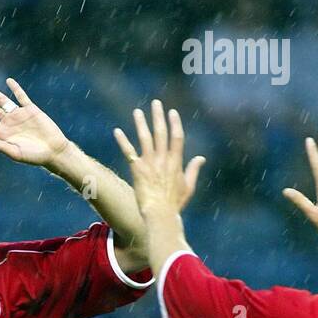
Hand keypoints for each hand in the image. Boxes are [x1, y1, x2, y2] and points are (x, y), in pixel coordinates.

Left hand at [0, 77, 68, 166]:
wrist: (53, 150)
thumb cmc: (34, 156)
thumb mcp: (16, 153)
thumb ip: (1, 147)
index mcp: (3, 134)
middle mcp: (8, 123)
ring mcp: (19, 115)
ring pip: (2, 100)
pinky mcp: (31, 110)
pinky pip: (21, 97)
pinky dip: (15, 89)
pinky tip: (9, 81)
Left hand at [113, 101, 205, 216]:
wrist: (160, 214)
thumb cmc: (174, 204)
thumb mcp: (188, 187)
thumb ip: (193, 170)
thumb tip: (201, 158)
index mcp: (176, 162)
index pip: (177, 137)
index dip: (174, 123)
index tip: (172, 112)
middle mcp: (163, 159)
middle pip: (161, 133)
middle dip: (158, 117)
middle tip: (156, 103)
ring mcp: (150, 163)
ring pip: (145, 138)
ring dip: (141, 123)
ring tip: (137, 112)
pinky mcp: (137, 169)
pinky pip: (129, 152)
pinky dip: (123, 141)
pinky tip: (117, 131)